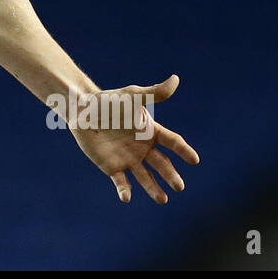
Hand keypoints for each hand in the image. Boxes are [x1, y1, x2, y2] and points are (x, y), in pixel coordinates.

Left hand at [67, 74, 199, 203]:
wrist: (83, 111)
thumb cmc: (109, 101)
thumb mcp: (132, 96)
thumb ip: (153, 93)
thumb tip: (176, 79)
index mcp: (150, 132)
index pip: (172, 142)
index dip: (183, 150)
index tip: (194, 160)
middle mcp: (143, 149)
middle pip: (162, 164)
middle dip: (171, 175)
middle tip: (179, 186)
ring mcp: (129, 159)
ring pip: (145, 177)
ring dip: (153, 189)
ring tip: (163, 199)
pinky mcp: (112, 168)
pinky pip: (121, 182)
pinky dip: (124, 190)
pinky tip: (126, 197)